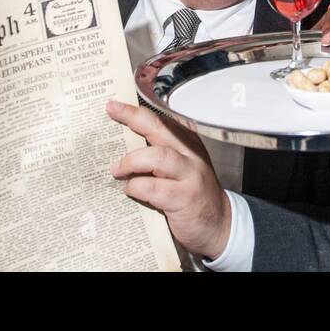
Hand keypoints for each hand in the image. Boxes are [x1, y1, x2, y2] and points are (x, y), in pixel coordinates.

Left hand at [106, 100, 230, 259]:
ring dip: (132, 161)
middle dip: (133, 118)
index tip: (113, 105)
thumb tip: (119, 147)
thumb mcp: (178, 168)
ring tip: (116, 169)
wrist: (218, 224)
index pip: (160, 120)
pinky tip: (130, 190)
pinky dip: (137, 187)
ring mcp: (190, 175)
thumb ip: (156, 155)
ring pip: (158, 157)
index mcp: (187, 143)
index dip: (135, 111)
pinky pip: (154, 188)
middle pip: (160, 129)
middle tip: (111, 114)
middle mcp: (190, 154)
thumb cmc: (192, 194)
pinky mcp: (185, 198)